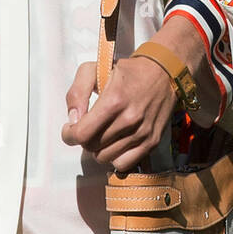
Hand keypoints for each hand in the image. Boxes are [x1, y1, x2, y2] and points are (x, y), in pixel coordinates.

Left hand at [60, 22, 221, 172]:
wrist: (163, 72)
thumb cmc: (126, 71)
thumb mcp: (94, 70)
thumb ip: (77, 93)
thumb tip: (73, 120)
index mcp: (114, 100)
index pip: (82, 134)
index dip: (69, 135)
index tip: (70, 129)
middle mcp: (130, 119)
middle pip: (92, 147)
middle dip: (83, 140)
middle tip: (87, 128)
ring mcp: (142, 133)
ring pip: (105, 158)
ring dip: (98, 149)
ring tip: (101, 134)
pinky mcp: (152, 142)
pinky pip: (124, 164)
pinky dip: (114, 157)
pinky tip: (114, 143)